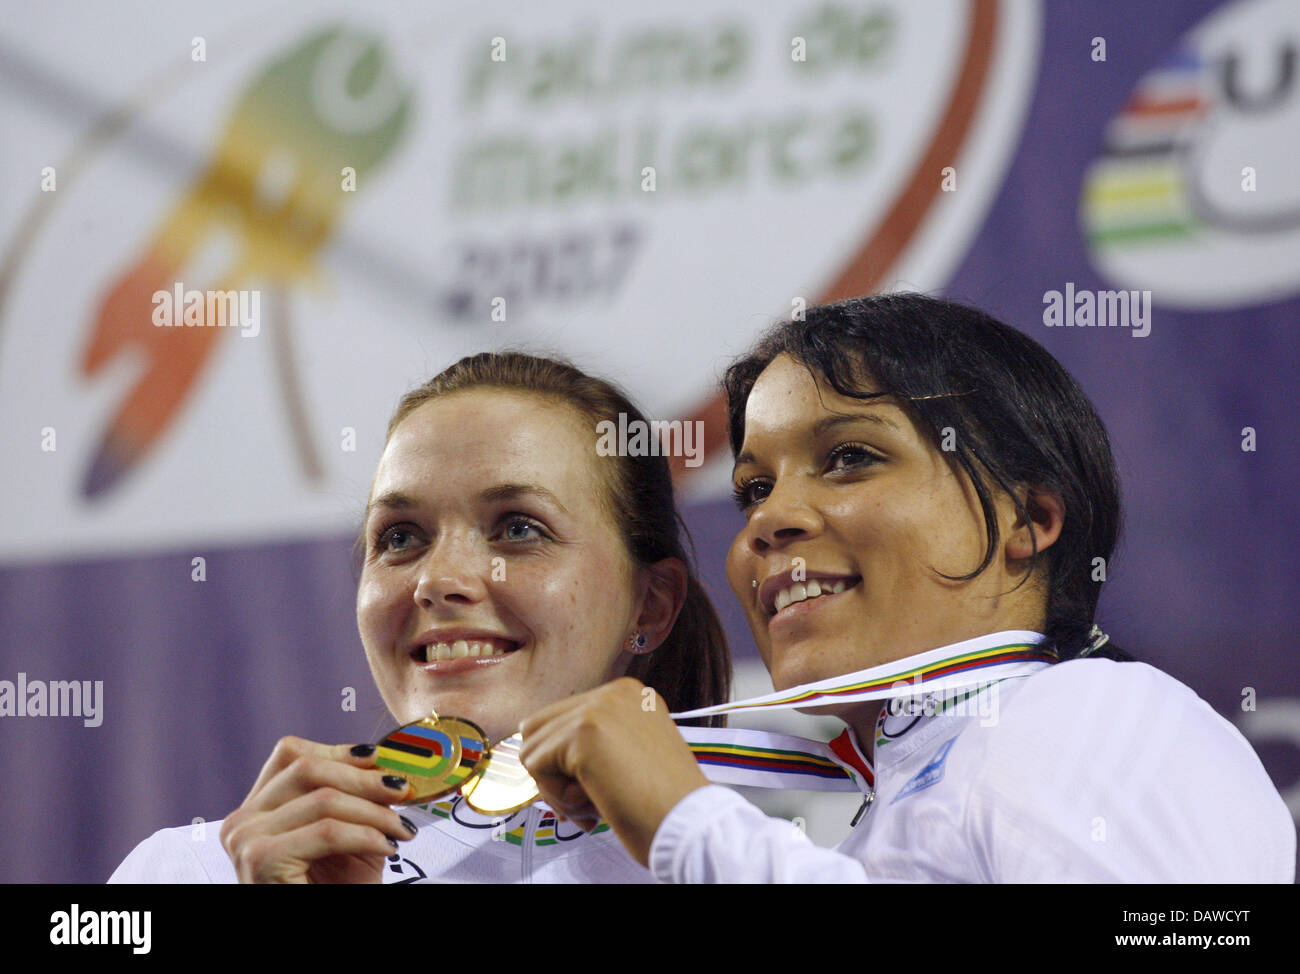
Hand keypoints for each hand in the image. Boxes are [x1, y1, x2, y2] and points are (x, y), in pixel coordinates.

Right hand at [220, 736, 416, 883]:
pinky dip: (366, 835)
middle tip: (401, 790)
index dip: (336, 751)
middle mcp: (241, 821)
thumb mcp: (348, 835)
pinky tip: (386, 847)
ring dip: (374, 812)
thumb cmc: (334, 891)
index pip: (290, 755)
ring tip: (400, 830)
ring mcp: (245, 840)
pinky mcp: (260, 860)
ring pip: (323, 798)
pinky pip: (327, 831)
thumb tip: (384, 764)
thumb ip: (356, 798)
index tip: (376, 758)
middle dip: (363, 778)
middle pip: (306, 769)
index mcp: (257, 810)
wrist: (324, 929)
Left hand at [518, 678, 709, 866]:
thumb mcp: (633, 754)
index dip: (565, 764)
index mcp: (629, 695)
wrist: (689, 822)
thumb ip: (597, 744)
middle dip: (553, 772)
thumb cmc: (664, 804)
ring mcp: (597, 707)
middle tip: (585, 802)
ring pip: (534, 747)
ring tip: (593, 805)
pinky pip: (536, 765)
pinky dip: (555, 795)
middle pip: (540, 728)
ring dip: (555, 787)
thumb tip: (541, 755)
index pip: (562, 720)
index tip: (592, 791)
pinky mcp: (582, 731)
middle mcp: (613, 692)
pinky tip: (592, 803)